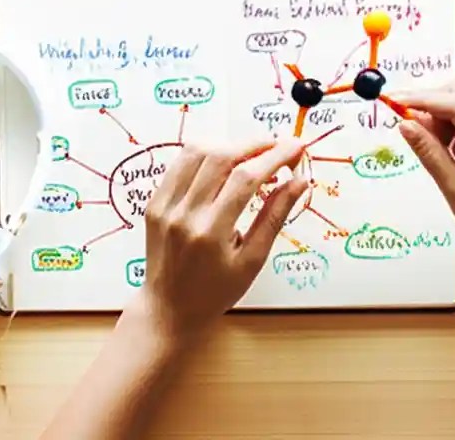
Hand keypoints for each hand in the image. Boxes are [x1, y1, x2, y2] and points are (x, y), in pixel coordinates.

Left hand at [137, 138, 308, 337]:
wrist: (169, 309)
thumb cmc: (216, 291)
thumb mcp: (252, 260)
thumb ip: (274, 217)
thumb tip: (299, 182)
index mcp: (211, 233)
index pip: (246, 179)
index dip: (275, 157)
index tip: (296, 147)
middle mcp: (184, 215)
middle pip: (221, 157)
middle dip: (255, 144)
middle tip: (278, 146)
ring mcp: (164, 206)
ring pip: (196, 152)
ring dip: (229, 145)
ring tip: (253, 154)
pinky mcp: (154, 203)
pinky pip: (180, 164)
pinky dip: (205, 155)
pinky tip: (223, 162)